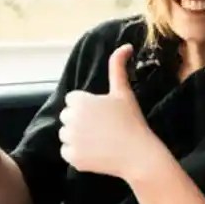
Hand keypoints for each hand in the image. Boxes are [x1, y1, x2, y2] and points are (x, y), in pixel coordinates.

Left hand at [58, 44, 156, 178]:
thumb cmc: (132, 120)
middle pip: (67, 117)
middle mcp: (70, 119)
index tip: (103, 114)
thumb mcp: (123, 92)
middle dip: (80, 122)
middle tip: (102, 128)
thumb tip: (125, 45)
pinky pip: (67, 152)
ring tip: (99, 141)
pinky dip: (78, 154)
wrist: (138, 154)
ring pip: (66, 135)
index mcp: (79, 101)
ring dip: (78, 138)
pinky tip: (95, 153)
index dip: (88, 107)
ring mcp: (70, 140)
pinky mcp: (72, 157)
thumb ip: (117, 67)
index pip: (72, 101)